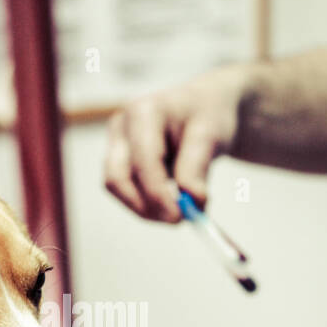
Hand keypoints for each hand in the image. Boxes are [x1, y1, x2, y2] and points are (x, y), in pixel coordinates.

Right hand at [104, 63, 246, 221]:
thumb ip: (197, 168)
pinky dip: (146, 202)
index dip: (157, 194)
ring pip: (117, 188)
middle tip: (178, 220)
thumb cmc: (208, 114)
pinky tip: (170, 199)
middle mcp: (121, 125)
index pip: (142, 162)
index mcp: (143, 112)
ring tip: (180, 209)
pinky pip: (124, 190)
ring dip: (146, 207)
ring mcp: (115, 142)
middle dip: (145, 206)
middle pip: (117, 178)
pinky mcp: (118, 158)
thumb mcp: (210, 135)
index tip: (181, 216)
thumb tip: (192, 203)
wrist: (205, 106)